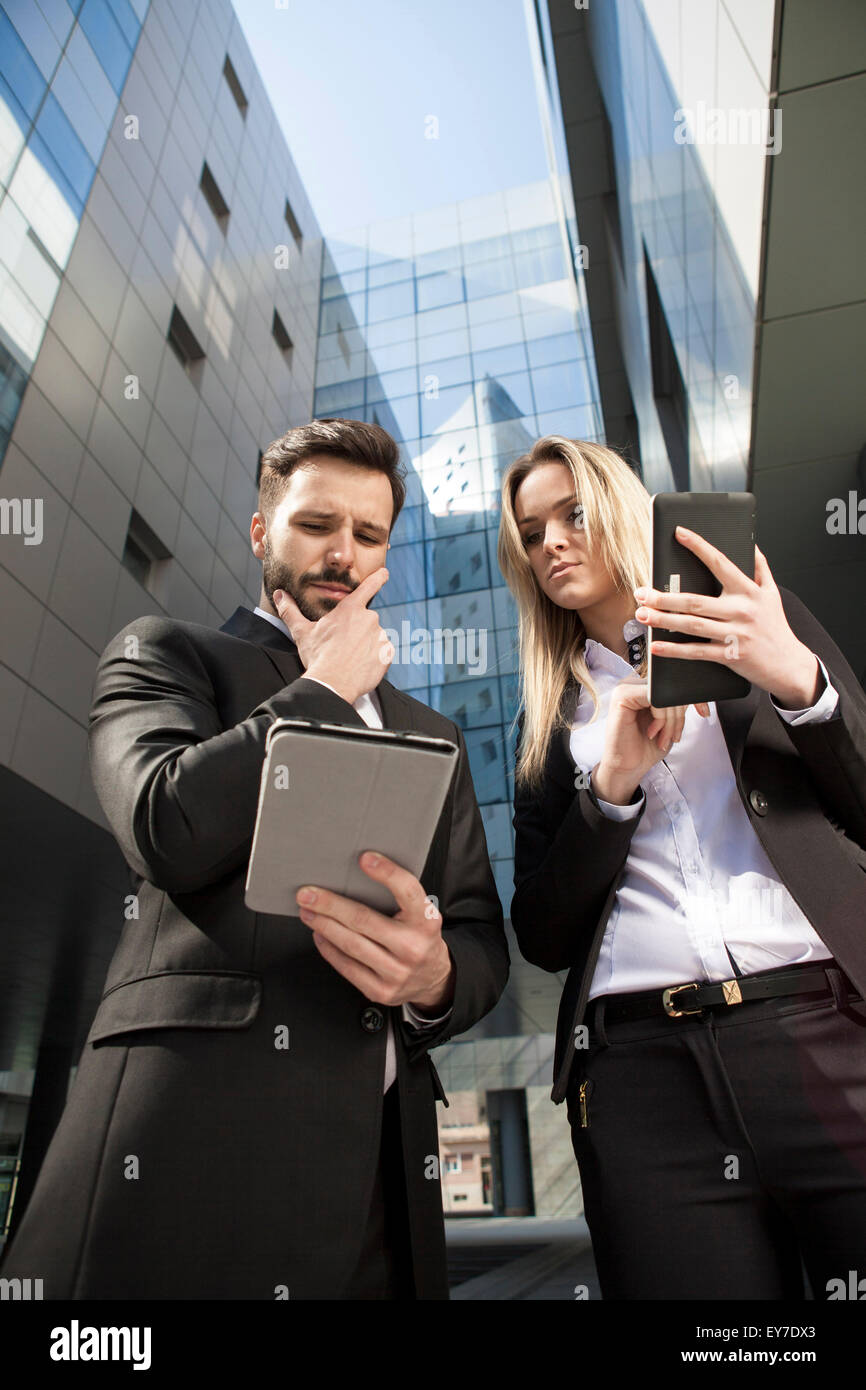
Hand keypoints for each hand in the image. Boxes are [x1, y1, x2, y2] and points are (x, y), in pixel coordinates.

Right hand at [273, 568, 393, 704]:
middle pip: (365, 620)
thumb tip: (280, 595)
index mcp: (350, 609)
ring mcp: (380, 636)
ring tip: (350, 658)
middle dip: (356, 630)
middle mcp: (369, 618)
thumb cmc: (318, 656)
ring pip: (374, 637)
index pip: (368, 587)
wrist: (333, 684)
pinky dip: (374, 658)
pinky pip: (382, 653)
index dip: (378, 578)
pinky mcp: (387, 654)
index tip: (385, 572)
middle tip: (342, 645)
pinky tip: (360, 666)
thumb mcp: (302, 632)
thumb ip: (291, 611)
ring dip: (365, 644)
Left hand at [294, 851, 454, 1010]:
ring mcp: (397, 972)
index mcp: (427, 921)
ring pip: (351, 944)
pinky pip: (347, 967)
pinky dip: (329, 948)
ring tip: (308, 912)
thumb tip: (355, 874)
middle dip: (330, 905)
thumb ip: (398, 897)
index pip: (408, 891)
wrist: (434, 979)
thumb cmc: (419, 938)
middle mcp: (413, 947)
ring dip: (323, 925)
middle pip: (364, 920)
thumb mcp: (420, 915)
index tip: (365, 858)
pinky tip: (319, 934)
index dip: (387, 873)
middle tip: (308, 893)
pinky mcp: (381, 991)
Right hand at [592, 677, 709, 803]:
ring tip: (663, 739)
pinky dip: (660, 718)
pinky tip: (652, 733)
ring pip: (664, 693)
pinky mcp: (622, 696)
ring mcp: (626, 688)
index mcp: (644, 688)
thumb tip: (696, 689)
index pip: (674, 683)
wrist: (626, 768)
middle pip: (671, 687)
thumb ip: (679, 703)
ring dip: (671, 720)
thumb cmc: (646, 748)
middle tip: (674, 736)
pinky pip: (654, 698)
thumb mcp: (671, 722)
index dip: (694, 697)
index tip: (704, 713)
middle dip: (680, 715)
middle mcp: (633, 684)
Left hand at [633, 529, 820, 706]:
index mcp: (749, 591)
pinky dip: (674, 650)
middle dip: (664, 597)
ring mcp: (734, 634)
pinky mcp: (729, 656)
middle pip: (695, 601)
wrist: (788, 664)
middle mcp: (741, 611)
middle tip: (641, 593)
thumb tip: (751, 543)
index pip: (721, 563)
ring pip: (692, 626)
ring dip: (663, 621)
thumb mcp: (772, 593)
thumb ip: (761, 567)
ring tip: (642, 615)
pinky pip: (697, 652)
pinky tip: (656, 646)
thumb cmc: (775, 626)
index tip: (678, 533)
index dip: (699, 546)